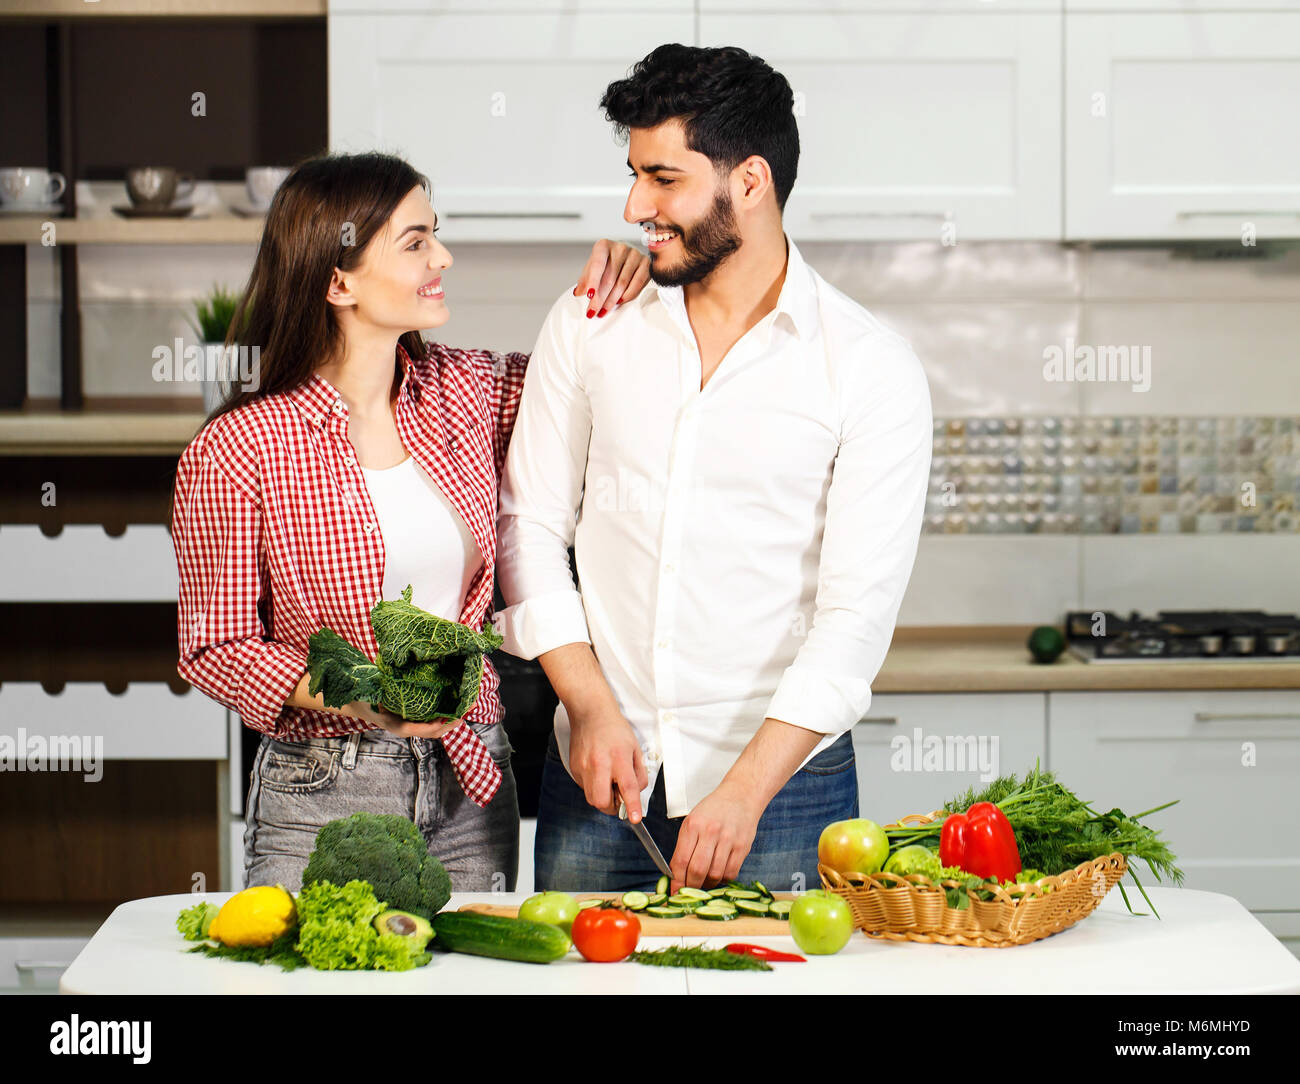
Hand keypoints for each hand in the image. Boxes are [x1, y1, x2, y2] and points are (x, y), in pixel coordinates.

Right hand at [347, 700, 462, 740]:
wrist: (355, 703)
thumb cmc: (363, 698)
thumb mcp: (370, 695)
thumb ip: (382, 693)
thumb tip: (394, 685)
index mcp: (398, 725)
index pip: (425, 729)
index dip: (443, 724)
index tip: (458, 716)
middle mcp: (406, 728)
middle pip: (435, 730)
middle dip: (453, 721)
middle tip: (470, 707)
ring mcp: (409, 725)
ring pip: (434, 727)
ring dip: (451, 718)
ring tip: (466, 705)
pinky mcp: (411, 720)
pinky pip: (430, 721)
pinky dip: (443, 715)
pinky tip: (452, 704)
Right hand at [567, 706, 649, 820]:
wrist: (590, 713)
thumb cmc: (614, 729)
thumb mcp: (635, 748)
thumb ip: (638, 773)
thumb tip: (636, 792)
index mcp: (618, 758)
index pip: (627, 788)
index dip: (632, 807)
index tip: (634, 818)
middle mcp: (599, 764)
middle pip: (602, 802)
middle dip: (612, 807)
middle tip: (618, 798)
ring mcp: (584, 767)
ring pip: (591, 798)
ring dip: (602, 797)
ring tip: (608, 782)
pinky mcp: (574, 768)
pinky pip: (584, 788)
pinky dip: (593, 787)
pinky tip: (598, 772)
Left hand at [573, 239, 649, 316]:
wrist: (626, 255)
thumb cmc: (608, 262)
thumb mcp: (593, 267)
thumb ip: (585, 279)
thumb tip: (578, 293)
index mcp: (603, 246)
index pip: (597, 265)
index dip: (592, 281)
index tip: (588, 296)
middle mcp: (620, 247)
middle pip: (609, 277)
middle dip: (600, 297)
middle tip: (593, 311)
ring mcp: (635, 254)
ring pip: (622, 283)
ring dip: (612, 300)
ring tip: (603, 311)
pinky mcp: (646, 263)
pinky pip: (637, 283)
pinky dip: (628, 295)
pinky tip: (619, 302)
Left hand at [669, 784, 762, 892]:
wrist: (741, 795)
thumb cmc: (714, 809)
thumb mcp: (693, 821)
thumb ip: (685, 846)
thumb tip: (677, 874)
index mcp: (693, 825)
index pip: (681, 860)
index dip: (676, 881)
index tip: (674, 892)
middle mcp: (710, 832)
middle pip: (697, 870)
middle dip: (690, 887)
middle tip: (688, 893)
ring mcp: (728, 839)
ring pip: (714, 874)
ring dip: (707, 885)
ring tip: (703, 884)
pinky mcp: (742, 846)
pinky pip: (731, 873)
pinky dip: (722, 880)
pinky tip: (718, 876)